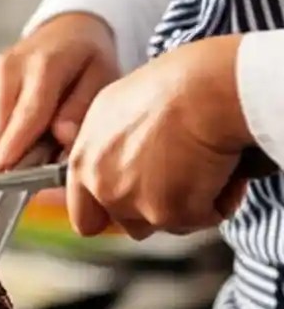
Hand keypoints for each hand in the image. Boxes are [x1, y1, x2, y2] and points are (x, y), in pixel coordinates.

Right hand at [0, 13, 119, 171]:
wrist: (63, 33)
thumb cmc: (86, 59)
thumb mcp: (102, 77)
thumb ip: (82, 108)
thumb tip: (62, 137)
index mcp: (44, 64)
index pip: (27, 113)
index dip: (16, 146)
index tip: (5, 172)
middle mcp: (10, 68)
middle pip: (1, 126)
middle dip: (15, 152)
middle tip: (43, 156)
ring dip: (12, 142)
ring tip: (41, 132)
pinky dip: (7, 132)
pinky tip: (27, 121)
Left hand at [67, 35, 252, 238]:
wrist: (206, 89)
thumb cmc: (172, 84)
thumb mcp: (116, 106)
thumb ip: (107, 144)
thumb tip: (118, 155)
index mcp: (84, 163)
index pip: (84, 216)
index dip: (109, 214)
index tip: (128, 205)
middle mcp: (104, 188)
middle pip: (128, 223)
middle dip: (154, 207)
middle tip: (178, 175)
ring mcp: (137, 205)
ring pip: (165, 224)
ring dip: (186, 205)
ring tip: (203, 166)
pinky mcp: (173, 213)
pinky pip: (203, 218)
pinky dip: (219, 200)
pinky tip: (224, 169)